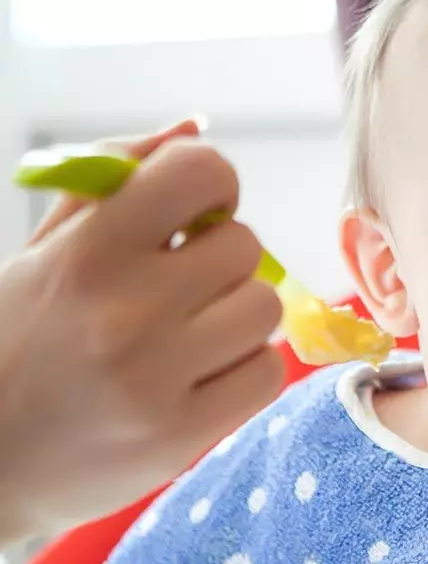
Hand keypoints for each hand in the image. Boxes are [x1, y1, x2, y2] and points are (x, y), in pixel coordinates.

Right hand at [0, 119, 283, 542]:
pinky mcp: (181, 436)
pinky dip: (244, 369)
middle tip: (180, 288)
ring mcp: (156, 378)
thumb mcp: (44, 251)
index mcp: (88, 252)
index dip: (213, 186)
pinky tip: (200, 377)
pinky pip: (267, 372)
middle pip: (246, 247)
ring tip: (189, 336)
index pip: (202, 173)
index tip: (197, 215)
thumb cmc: (18, 342)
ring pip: (265, 308)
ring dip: (236, 316)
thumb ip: (114, 180)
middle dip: (220, 261)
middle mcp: (125, 311)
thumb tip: (194, 128)